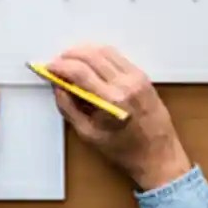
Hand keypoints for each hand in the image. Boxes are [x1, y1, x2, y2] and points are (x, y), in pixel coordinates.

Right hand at [48, 45, 191, 190]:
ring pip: (104, 51)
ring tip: (71, 61)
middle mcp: (126, 84)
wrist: (159, 156)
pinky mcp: (143, 76)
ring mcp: (137, 77)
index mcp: (112, 101)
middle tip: (57, 63)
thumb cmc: (125, 151)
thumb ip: (69, 108)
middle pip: (91, 55)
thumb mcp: (89, 134)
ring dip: (84, 51)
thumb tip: (57, 86)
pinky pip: (117, 56)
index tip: (48, 68)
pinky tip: (91, 63)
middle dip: (69, 56)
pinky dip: (100, 55)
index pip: (79, 72)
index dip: (59, 66)